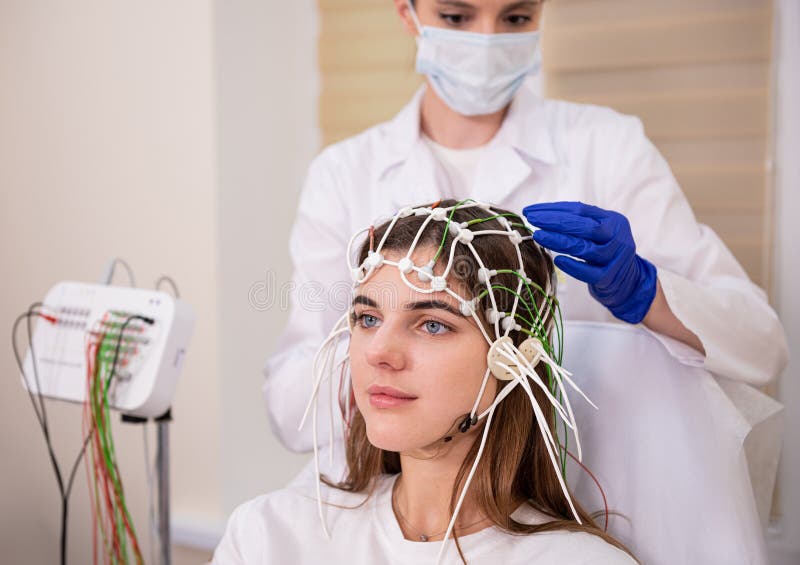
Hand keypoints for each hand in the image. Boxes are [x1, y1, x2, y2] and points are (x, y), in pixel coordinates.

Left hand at [522, 201, 656, 323]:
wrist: (629, 282)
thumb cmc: (604, 253)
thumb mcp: (597, 233)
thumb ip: (578, 223)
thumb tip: (541, 214)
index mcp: (613, 220)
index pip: (580, 211)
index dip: (554, 209)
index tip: (530, 210)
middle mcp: (618, 237)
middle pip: (585, 227)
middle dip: (555, 222)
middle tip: (532, 219)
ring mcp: (616, 258)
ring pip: (586, 249)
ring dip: (560, 241)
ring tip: (539, 236)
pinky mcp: (610, 278)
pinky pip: (590, 272)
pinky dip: (574, 266)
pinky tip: (558, 260)